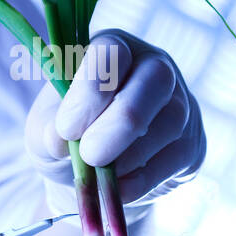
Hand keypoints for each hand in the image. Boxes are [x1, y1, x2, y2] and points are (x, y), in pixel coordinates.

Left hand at [26, 29, 205, 202]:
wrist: (98, 172)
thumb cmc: (70, 135)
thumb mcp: (44, 129)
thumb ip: (46, 131)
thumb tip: (58, 138)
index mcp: (114, 47)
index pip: (111, 52)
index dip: (90, 91)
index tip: (67, 129)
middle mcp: (154, 65)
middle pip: (155, 79)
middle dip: (120, 123)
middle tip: (91, 155)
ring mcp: (181, 102)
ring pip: (171, 121)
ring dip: (131, 155)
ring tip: (101, 174)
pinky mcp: (191, 142)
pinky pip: (177, 157)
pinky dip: (144, 179)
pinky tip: (119, 187)